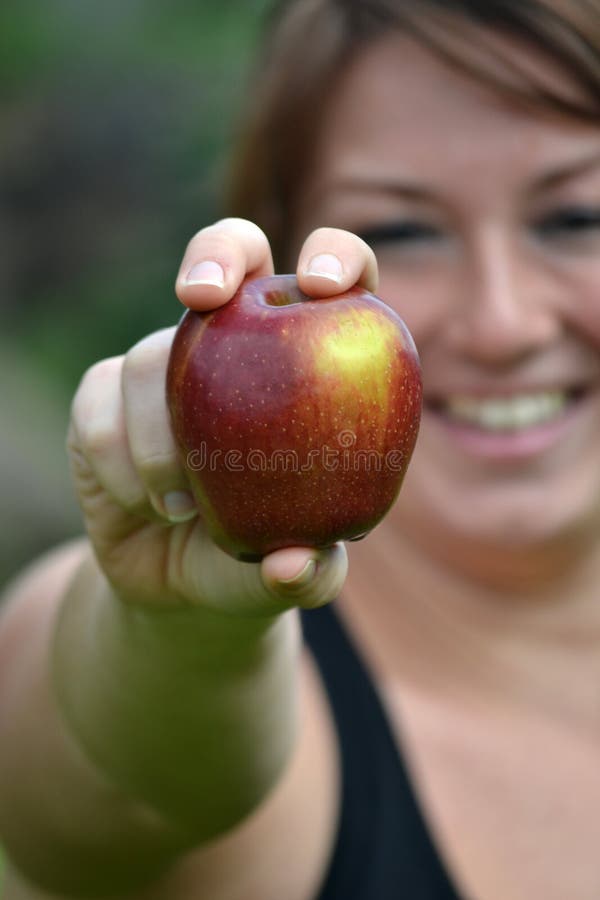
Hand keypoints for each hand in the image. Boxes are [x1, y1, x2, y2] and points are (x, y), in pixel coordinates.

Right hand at [68, 218, 377, 613]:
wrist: (181, 584)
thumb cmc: (260, 557)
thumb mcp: (298, 572)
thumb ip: (311, 572)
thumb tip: (294, 564)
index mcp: (306, 364)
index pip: (338, 279)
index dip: (336, 256)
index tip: (325, 287)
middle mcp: (236, 345)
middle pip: (231, 252)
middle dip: (216, 254)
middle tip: (203, 297)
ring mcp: (165, 365)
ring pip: (151, 356)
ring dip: (161, 438)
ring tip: (181, 505)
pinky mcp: (103, 397)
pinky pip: (101, 409)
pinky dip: (121, 463)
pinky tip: (146, 505)